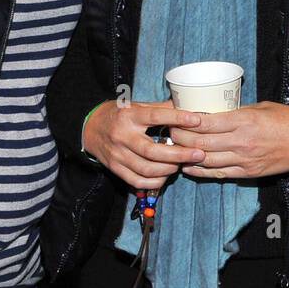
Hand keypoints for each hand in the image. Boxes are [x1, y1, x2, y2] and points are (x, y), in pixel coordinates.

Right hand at [82, 99, 204, 190]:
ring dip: (168, 169)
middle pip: (152, 150)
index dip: (176, 118)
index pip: (155, 116)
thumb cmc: (119, 114)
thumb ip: (160, 108)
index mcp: (129, 116)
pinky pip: (137, 181)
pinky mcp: (115, 168)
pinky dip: (155, 181)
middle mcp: (122, 135)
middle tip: (198, 154)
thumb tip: (186, 106)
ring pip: (146, 168)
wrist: (90, 128)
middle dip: (178, 154)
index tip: (196, 120)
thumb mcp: (137, 105)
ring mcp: (117, 154)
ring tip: (181, 164)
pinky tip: (165, 175)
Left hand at [171, 102, 288, 179]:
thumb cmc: (288, 119)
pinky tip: (187, 167)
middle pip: (200, 142)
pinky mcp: (247, 173)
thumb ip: (237, 111)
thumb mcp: (261, 107)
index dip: (185, 121)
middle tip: (168, 132)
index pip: (205, 122)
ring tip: (173, 149)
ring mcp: (244, 160)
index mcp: (244, 121)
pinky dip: (200, 172)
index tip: (174, 117)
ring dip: (186, 156)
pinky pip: (218, 174)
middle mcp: (241, 142)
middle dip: (179, 138)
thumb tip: (214, 110)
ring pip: (205, 160)